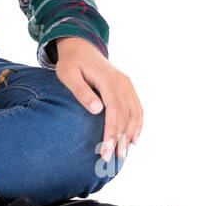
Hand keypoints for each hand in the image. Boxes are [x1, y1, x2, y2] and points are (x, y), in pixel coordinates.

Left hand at [53, 36, 141, 161]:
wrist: (80, 46)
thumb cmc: (71, 62)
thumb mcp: (68, 74)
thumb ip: (82, 92)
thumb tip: (97, 110)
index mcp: (109, 79)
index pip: (114, 110)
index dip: (112, 132)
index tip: (106, 149)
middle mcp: (122, 82)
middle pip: (126, 114)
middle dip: (120, 138)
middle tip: (112, 158)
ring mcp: (126, 84)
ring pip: (134, 113)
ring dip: (130, 134)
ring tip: (122, 153)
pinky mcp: (127, 87)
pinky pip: (136, 107)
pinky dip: (137, 123)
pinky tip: (134, 139)